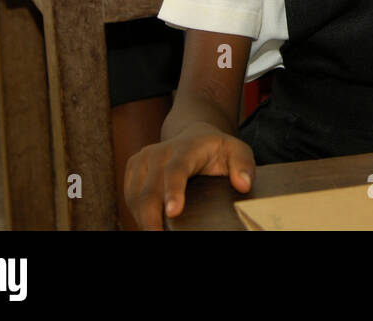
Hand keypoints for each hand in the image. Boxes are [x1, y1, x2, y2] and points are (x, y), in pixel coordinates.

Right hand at [124, 125, 255, 229]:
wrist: (194, 136)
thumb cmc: (217, 150)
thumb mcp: (237, 151)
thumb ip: (243, 165)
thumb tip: (243, 185)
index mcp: (186, 147)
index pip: (176, 170)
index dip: (173, 192)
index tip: (173, 213)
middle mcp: (159, 151)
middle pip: (150, 190)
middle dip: (152, 218)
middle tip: (159, 237)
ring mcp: (143, 159)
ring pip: (135, 197)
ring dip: (144, 219)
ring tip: (158, 233)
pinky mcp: (133, 168)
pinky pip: (129, 197)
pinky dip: (137, 214)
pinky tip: (151, 225)